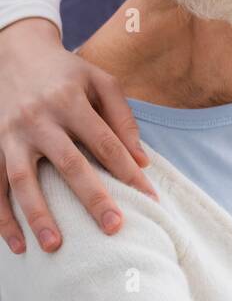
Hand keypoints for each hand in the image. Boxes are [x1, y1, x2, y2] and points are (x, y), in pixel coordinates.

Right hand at [0, 17, 156, 252]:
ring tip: (54, 247)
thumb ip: (122, 117)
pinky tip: (16, 245)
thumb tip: (141, 161)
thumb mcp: (99, 81)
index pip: (104, 141)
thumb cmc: (65, 73)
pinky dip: (2, 217)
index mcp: (68, 100)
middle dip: (92, 198)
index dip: (127, 171)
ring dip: (37, 215)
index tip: (149, 198)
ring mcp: (11, 134)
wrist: (14, 53)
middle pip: (68, 163)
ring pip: (22, 179)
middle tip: (113, 228)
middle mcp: (38, 118)